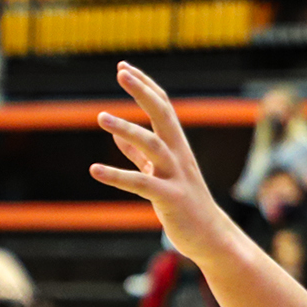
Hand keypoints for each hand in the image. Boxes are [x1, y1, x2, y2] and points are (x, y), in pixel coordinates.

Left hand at [91, 64, 241, 262]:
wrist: (212, 238)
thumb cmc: (185, 205)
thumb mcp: (161, 175)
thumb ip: (139, 155)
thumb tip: (118, 136)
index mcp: (177, 147)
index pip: (163, 107)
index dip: (145, 86)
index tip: (124, 67)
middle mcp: (179, 156)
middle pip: (163, 115)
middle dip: (143, 92)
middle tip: (121, 72)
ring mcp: (177, 177)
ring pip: (153, 145)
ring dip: (127, 129)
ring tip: (100, 116)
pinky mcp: (171, 199)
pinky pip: (142, 184)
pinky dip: (117, 176)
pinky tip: (95, 170)